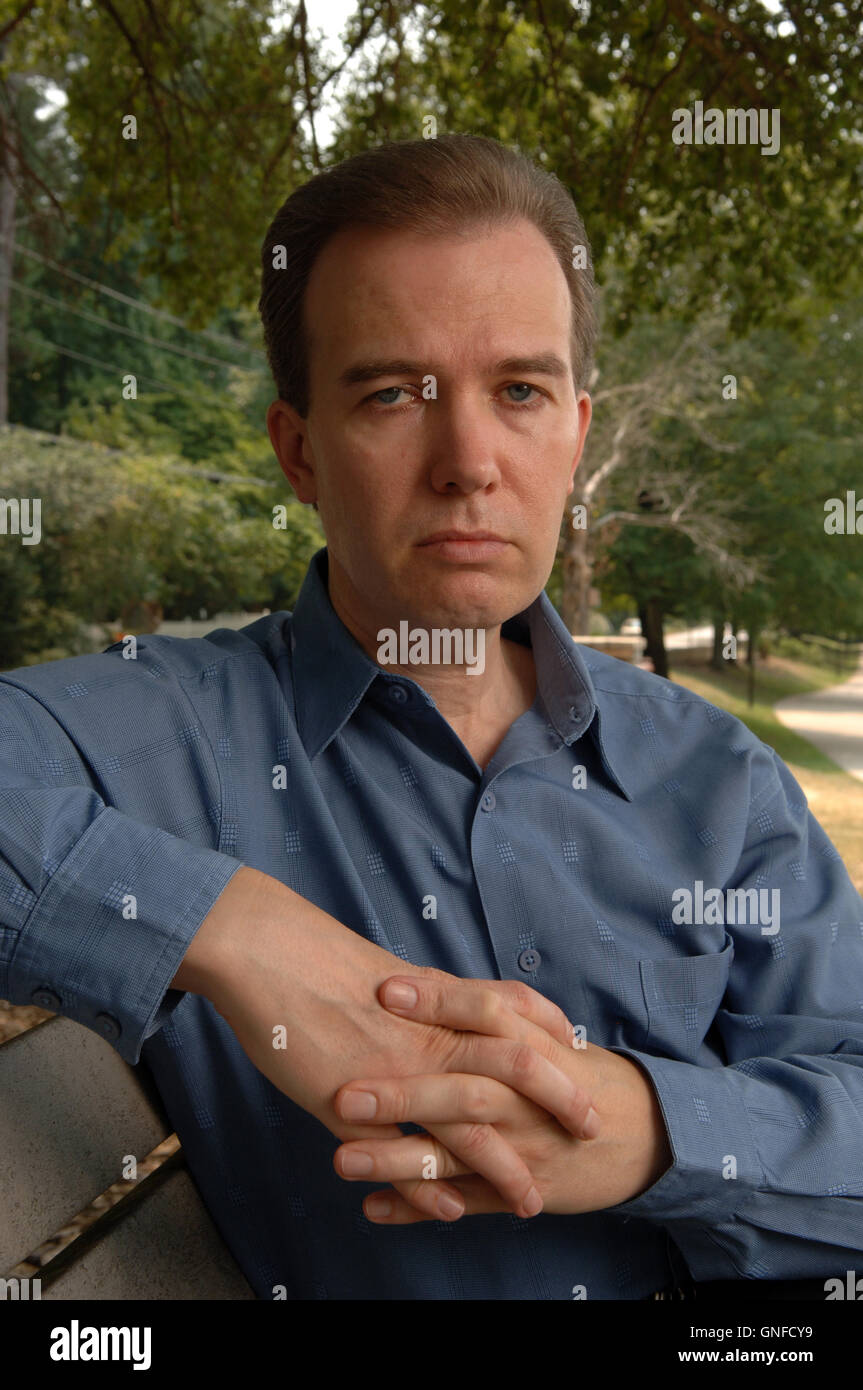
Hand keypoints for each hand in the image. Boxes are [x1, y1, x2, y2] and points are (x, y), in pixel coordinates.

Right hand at [175, 868, 599, 1218]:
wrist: (264, 948)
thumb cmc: (317, 957)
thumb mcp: (386, 974)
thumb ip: (426, 1000)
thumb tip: (454, 1010)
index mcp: (433, 998)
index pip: (514, 1014)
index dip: (554, 1038)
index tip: (583, 1058)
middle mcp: (421, 1032)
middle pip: (509, 1066)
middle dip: (557, 1100)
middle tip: (590, 1128)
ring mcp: (388, 1069)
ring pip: (462, 1121)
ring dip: (503, 1166)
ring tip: (531, 1202)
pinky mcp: (344, 1100)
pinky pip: (395, 1151)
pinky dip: (426, 1184)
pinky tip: (450, 1210)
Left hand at [332, 974, 672, 1221]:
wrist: (645, 1133)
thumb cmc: (580, 1072)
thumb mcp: (545, 1031)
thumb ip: (487, 1009)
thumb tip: (419, 977)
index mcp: (532, 1047)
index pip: (484, 1014)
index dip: (437, 1002)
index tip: (384, 989)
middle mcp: (525, 1099)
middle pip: (464, 1093)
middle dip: (404, 1096)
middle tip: (344, 1091)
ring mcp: (521, 1149)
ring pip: (457, 1156)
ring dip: (398, 1160)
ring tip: (341, 1159)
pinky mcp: (518, 1190)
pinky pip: (464, 1203)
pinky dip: (419, 1207)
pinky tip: (373, 1208)